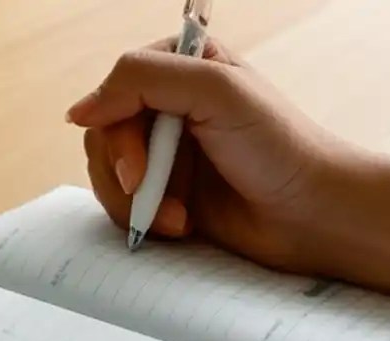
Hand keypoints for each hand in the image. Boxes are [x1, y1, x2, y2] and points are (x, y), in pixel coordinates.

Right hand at [67, 37, 353, 274]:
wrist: (311, 214)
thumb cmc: (278, 147)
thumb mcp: (215, 90)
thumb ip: (143, 78)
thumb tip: (78, 111)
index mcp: (181, 67)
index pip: (115, 89)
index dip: (115, 128)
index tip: (136, 166)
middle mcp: (166, 107)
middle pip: (101, 134)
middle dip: (124, 171)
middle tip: (148, 190)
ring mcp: (163, 152)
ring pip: (105, 173)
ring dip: (134, 202)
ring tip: (176, 216)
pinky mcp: (163, 193)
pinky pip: (120, 205)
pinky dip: (143, 220)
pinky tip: (179, 224)